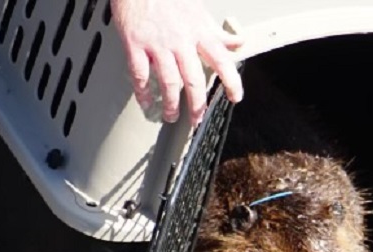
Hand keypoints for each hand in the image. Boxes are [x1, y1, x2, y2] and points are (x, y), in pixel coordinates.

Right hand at [111, 0, 243, 125]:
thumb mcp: (199, 12)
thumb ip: (217, 32)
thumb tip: (237, 42)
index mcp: (198, 32)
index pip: (222, 60)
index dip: (231, 81)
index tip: (235, 97)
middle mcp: (180, 41)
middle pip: (193, 80)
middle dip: (197, 105)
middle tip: (197, 119)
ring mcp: (157, 44)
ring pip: (168, 83)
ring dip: (171, 104)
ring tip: (171, 115)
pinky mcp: (135, 45)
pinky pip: (140, 75)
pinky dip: (143, 93)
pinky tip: (146, 102)